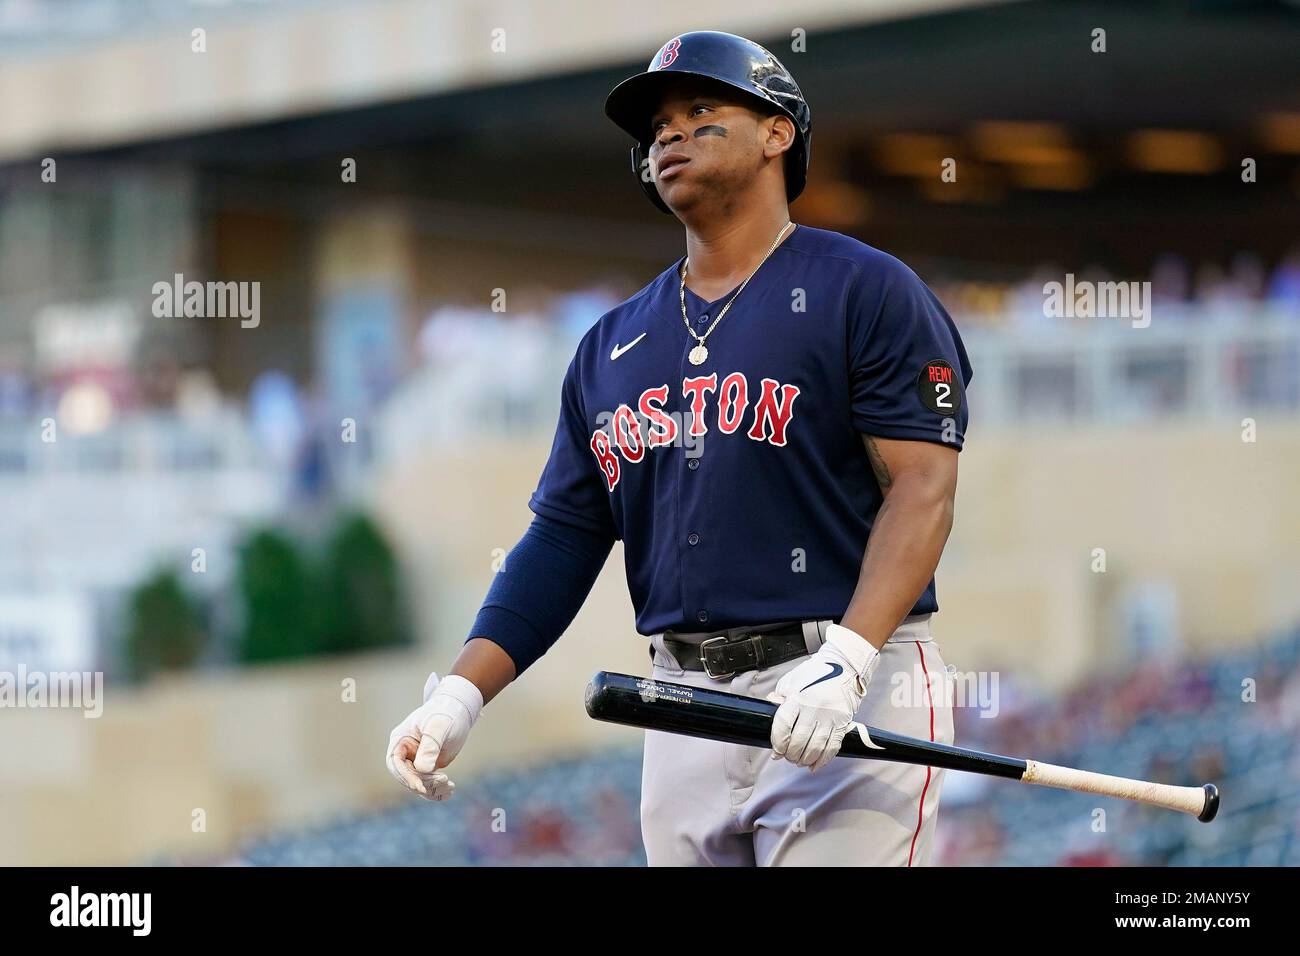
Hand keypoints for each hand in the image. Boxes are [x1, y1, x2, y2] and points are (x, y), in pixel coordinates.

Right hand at [385, 672, 482, 800]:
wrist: (459, 710)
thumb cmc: (446, 713)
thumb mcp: (439, 726)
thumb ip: (430, 746)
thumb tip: (423, 769)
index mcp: (400, 740)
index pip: (395, 764)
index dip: (406, 777)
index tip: (421, 787)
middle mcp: (404, 752)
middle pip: (407, 776)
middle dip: (424, 783)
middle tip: (445, 780)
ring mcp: (415, 761)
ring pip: (417, 783)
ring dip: (432, 789)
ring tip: (451, 787)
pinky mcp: (427, 767)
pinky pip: (427, 783)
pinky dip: (437, 790)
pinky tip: (450, 791)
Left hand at [768, 624, 879, 770]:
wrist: (844, 667)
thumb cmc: (815, 673)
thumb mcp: (791, 681)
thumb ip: (779, 697)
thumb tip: (769, 708)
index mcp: (797, 698)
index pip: (783, 726)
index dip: (778, 743)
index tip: (776, 751)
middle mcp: (813, 709)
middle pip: (799, 741)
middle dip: (791, 754)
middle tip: (788, 756)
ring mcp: (829, 717)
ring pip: (815, 748)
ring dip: (805, 759)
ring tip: (799, 760)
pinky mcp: (842, 723)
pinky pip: (832, 748)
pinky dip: (822, 760)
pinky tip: (814, 764)